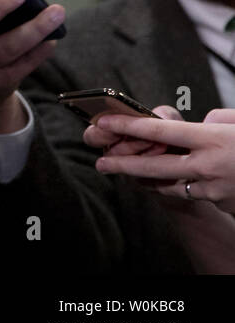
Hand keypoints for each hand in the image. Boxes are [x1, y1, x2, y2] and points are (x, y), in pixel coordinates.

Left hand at [93, 108, 234, 212]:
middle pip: (155, 166)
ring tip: (131, 174)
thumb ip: (216, 120)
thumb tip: (201, 123)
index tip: (104, 121)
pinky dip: (184, 186)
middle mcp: (209, 165)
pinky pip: (194, 192)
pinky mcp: (222, 202)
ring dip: (151, 179)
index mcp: (213, 139)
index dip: (128, 125)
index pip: (160, 130)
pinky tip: (175, 181)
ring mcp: (215, 188)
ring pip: (171, 184)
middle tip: (100, 163)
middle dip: (123, 165)